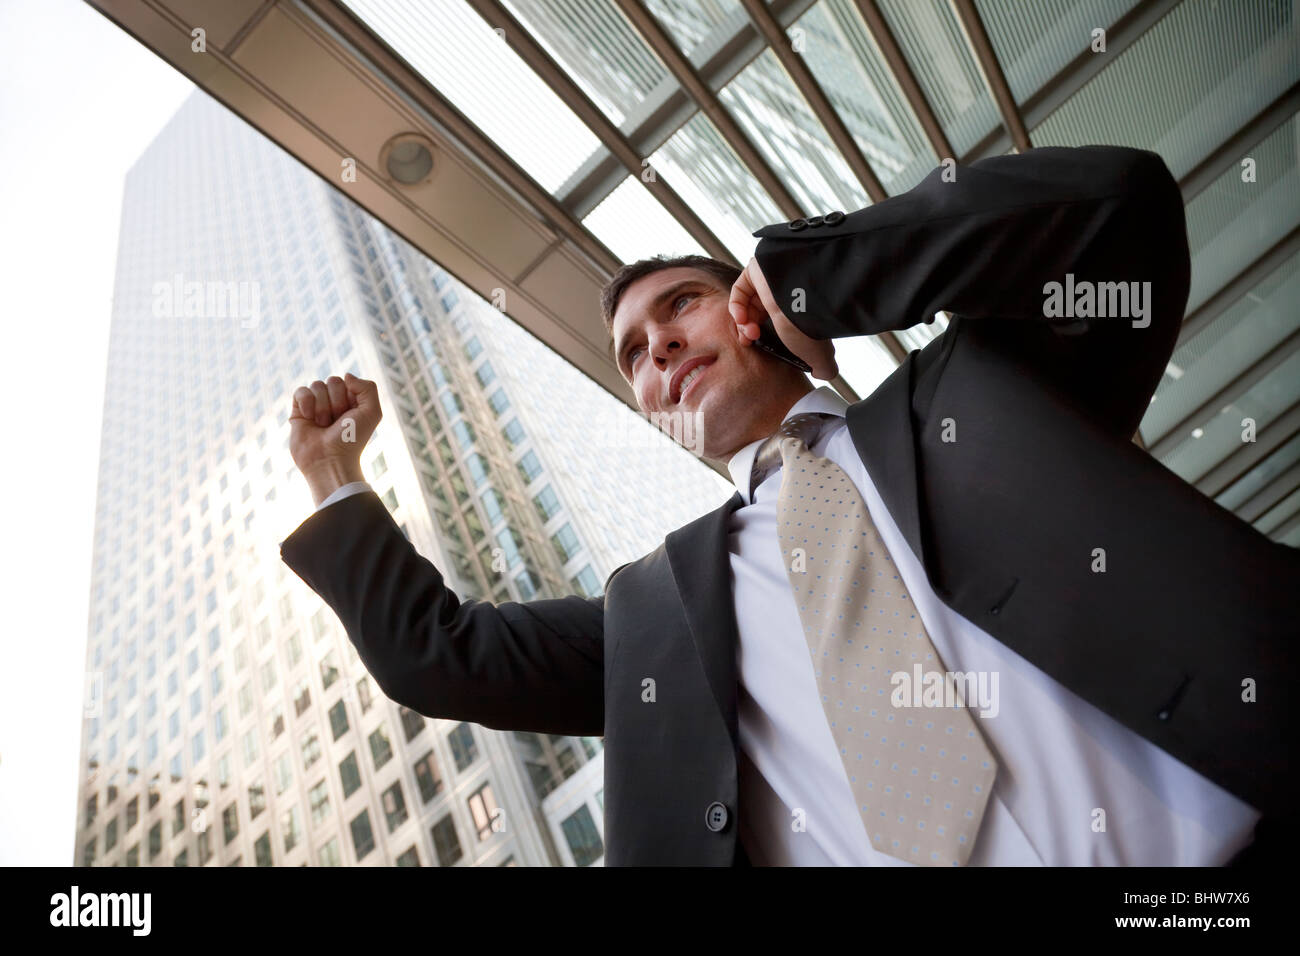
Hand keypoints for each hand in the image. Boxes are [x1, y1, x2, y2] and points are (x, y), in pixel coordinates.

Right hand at [289, 373, 381, 505]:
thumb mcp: (371, 412)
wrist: (329, 460)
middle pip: (333, 381)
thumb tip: (346, 376)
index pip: (349, 380)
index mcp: (352, 401)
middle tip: (337, 422)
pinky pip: (300, 391)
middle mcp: (334, 401)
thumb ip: (368, 388)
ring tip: (323, 425)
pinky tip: (309, 418)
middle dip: (337, 402)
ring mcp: (316, 405)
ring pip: (316, 385)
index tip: (351, 416)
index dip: (350, 397)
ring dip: (322, 407)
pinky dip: (306, 403)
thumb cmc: (352, 440)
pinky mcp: (299, 411)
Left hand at [728, 256, 837, 380]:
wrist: (806, 300)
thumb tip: (823, 373)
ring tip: (749, 331)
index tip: (758, 347)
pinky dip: (736, 306)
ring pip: (748, 303)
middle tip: (750, 340)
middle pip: (758, 313)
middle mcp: (785, 295)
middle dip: (750, 331)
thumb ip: (824, 367)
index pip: (776, 324)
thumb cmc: (812, 328)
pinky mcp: (758, 270)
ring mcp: (771, 281)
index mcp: (798, 311)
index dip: (762, 338)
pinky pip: (741, 289)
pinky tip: (741, 318)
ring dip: (743, 322)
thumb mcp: (820, 356)